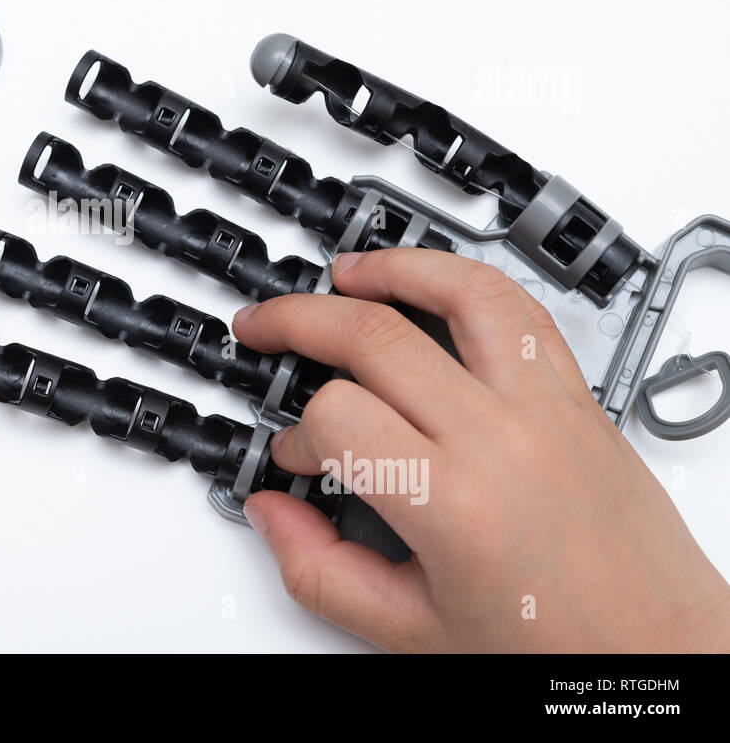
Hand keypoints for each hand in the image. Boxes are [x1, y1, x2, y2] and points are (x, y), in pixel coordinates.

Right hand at [233, 248, 729, 651]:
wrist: (657, 651)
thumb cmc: (555, 649)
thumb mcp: (413, 630)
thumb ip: (321, 572)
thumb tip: (274, 515)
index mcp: (452, 502)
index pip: (337, 418)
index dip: (294, 433)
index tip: (293, 456)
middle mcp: (501, 439)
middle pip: (375, 336)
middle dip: (298, 321)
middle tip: (265, 327)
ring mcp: (547, 408)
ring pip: (460, 293)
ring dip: (391, 270)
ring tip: (345, 272)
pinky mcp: (579, 400)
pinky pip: (524, 312)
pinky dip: (470, 280)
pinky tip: (435, 282)